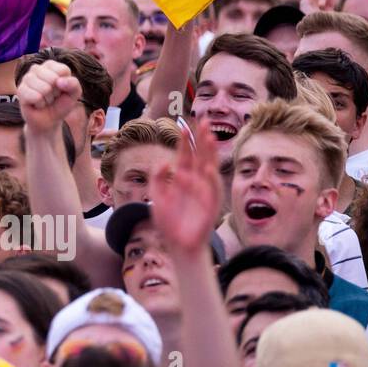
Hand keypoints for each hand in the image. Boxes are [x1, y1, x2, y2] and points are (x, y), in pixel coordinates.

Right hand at [14, 59, 82, 133]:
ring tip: (44, 100)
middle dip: (55, 92)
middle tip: (52, 97)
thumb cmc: (60, 104)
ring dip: (47, 99)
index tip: (61, 90)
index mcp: (51, 66)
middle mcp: (37, 69)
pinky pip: (35, 96)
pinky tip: (37, 104)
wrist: (48, 121)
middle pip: (53, 78)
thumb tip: (59, 81)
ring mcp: (26, 79)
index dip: (65, 84)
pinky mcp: (20, 90)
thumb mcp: (73, 94)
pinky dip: (39, 104)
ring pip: (44, 88)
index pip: (63, 70)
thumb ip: (73, 84)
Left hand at [150, 118, 221, 257]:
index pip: (185, 155)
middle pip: (200, 156)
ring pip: (209, 168)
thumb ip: (157, 179)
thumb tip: (163, 161)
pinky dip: (207, 180)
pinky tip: (204, 169)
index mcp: (182, 179)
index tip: (183, 125)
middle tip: (203, 121)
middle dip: (202, 139)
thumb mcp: (156, 197)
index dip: (185, 141)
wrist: (178, 245)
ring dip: (210, 153)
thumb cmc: (169, 221)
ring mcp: (204, 193)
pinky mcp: (210, 206)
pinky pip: (211, 190)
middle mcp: (195, 182)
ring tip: (209, 137)